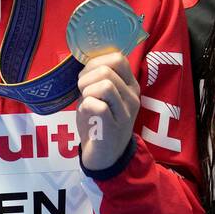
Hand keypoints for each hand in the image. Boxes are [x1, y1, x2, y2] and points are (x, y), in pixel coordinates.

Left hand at [76, 51, 139, 171]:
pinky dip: (85, 107)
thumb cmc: (99, 121)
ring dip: (86, 91)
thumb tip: (84, 61)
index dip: (95, 61)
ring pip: (105, 85)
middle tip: (82, 91)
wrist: (105, 156)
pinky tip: (87, 116)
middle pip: (107, 70)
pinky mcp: (114, 127)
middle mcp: (132, 96)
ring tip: (85, 102)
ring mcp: (125, 113)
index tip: (87, 75)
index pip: (118, 57)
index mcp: (130, 85)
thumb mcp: (102, 95)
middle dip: (86, 77)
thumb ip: (97, 78)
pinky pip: (96, 105)